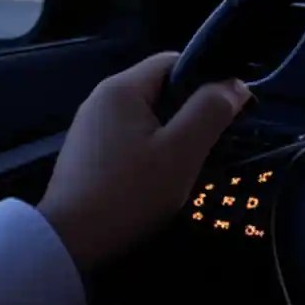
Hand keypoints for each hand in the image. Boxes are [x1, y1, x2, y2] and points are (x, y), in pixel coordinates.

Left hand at [38, 52, 250, 271]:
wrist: (68, 243)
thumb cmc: (129, 192)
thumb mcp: (181, 152)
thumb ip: (210, 111)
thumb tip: (236, 84)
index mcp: (121, 87)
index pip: (174, 61)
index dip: (206, 79)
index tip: (227, 111)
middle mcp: (101, 99)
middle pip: (160, 89)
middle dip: (190, 111)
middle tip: (212, 143)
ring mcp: (90, 127)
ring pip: (146, 116)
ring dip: (171, 135)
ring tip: (188, 165)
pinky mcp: (85, 154)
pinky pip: (128, 138)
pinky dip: (149, 151)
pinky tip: (157, 179)